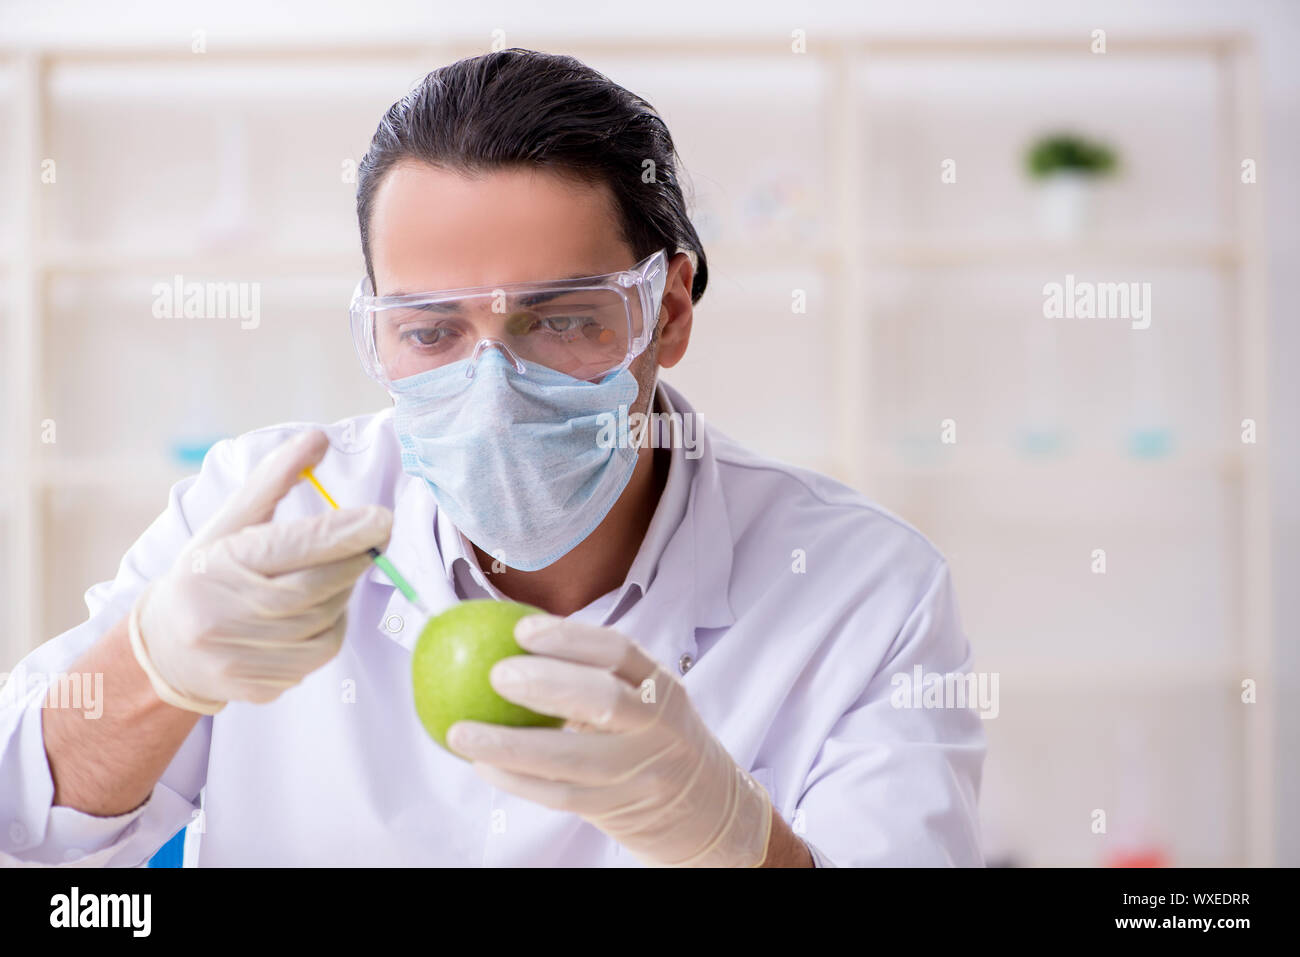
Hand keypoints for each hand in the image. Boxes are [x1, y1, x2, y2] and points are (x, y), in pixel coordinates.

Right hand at [128, 430, 391, 713]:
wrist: (165, 649)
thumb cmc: (206, 573)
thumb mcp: (230, 523)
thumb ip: (274, 479)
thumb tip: (317, 437)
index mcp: (215, 565)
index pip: (291, 547)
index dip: (343, 532)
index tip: (381, 518)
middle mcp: (221, 615)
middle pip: (315, 588)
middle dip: (353, 561)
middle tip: (373, 539)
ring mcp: (238, 657)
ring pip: (323, 622)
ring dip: (342, 595)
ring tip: (333, 575)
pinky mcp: (257, 688)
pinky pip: (319, 655)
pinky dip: (331, 629)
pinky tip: (317, 614)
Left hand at [446, 616, 772, 867]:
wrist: (700, 804)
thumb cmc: (649, 730)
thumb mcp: (643, 693)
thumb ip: (591, 669)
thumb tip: (502, 630)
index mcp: (661, 685)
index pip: (621, 651)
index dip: (571, 638)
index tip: (521, 629)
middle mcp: (657, 726)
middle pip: (605, 702)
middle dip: (547, 686)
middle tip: (494, 675)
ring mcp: (637, 771)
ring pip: (573, 759)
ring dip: (511, 746)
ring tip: (461, 732)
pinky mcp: (614, 808)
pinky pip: (559, 796)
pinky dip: (516, 781)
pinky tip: (481, 764)